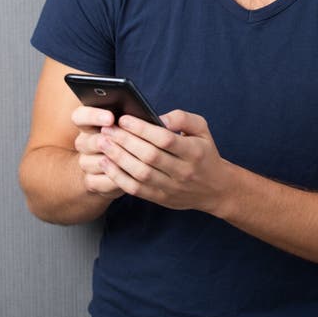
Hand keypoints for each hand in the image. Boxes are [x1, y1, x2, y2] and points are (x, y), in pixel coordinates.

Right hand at [71, 106, 124, 199]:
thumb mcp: (130, 125)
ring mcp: (85, 163)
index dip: (93, 116)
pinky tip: (127, 174)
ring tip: (129, 158)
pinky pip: (96, 181)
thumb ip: (133, 119)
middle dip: (104, 141)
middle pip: (85, 141)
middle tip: (119, 140)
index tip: (111, 118)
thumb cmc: (130, 137)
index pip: (80, 116)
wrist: (122, 165)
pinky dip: (113, 178)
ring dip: (110, 161)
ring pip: (91, 162)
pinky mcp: (90, 181)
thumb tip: (151, 115)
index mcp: (88, 122)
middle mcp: (83, 142)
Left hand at [97, 109, 231, 212]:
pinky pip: (136, 189)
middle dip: (124, 141)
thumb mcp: (202, 129)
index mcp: (194, 151)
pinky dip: (118, 177)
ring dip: (118, 158)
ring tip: (102, 143)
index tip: (124, 119)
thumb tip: (159, 117)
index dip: (142, 129)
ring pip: (140, 173)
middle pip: (149, 156)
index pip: (165, 139)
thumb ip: (182, 118)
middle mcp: (183, 171)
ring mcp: (171, 187)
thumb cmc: (204, 152)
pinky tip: (106, 163)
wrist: (215, 188)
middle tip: (107, 129)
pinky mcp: (160, 198)